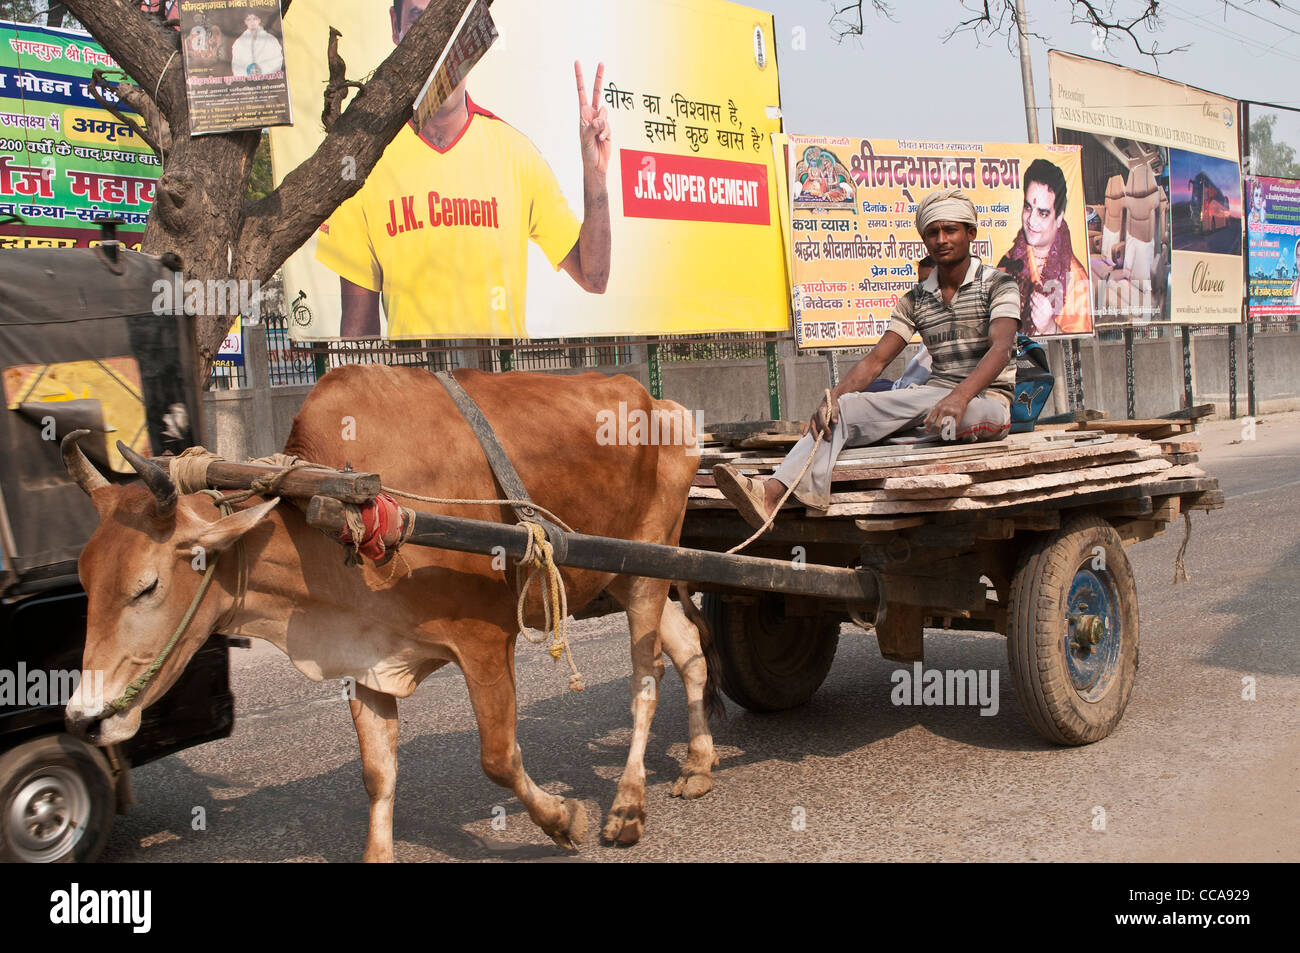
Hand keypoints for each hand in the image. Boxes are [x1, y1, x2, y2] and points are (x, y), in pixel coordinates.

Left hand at [575, 61, 610, 175]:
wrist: (596, 165)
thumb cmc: (587, 153)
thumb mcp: (586, 140)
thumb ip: (592, 128)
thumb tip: (600, 119)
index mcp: (582, 115)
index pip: (581, 93)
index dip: (580, 78)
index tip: (577, 62)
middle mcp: (591, 115)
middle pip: (597, 93)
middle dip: (599, 78)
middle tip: (601, 62)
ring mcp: (601, 121)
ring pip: (606, 113)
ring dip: (603, 126)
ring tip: (598, 138)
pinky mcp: (608, 129)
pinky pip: (609, 125)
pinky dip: (606, 133)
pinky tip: (602, 141)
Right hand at [804, 392, 839, 439]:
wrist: (829, 399)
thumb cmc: (832, 404)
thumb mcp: (836, 408)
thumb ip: (835, 415)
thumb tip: (835, 422)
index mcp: (821, 411)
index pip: (822, 421)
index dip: (825, 428)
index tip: (829, 432)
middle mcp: (815, 414)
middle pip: (817, 426)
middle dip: (822, 433)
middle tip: (828, 438)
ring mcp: (813, 417)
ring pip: (813, 427)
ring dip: (816, 434)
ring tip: (820, 440)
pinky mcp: (812, 419)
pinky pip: (807, 425)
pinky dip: (805, 429)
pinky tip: (804, 435)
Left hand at [924, 392, 968, 438]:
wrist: (959, 394)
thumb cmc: (948, 400)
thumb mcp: (937, 405)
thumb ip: (931, 414)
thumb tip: (924, 422)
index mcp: (938, 408)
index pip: (931, 420)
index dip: (928, 427)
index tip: (927, 432)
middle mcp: (944, 410)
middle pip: (938, 425)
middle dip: (936, 431)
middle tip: (936, 433)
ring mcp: (952, 412)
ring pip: (946, 426)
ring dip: (944, 432)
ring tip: (942, 433)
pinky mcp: (959, 414)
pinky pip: (954, 425)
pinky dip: (951, 430)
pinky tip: (949, 431)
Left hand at [1029, 291, 1056, 334]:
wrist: (1047, 326)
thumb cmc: (1047, 315)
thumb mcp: (1048, 309)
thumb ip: (1044, 303)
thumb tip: (1038, 294)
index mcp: (1050, 309)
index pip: (1044, 300)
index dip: (1039, 295)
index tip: (1035, 292)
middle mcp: (1046, 313)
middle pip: (1038, 303)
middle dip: (1034, 298)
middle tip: (1031, 295)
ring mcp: (1041, 317)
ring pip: (1034, 308)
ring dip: (1032, 304)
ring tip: (1031, 301)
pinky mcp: (1037, 321)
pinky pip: (1032, 314)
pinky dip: (1032, 311)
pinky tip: (1032, 309)